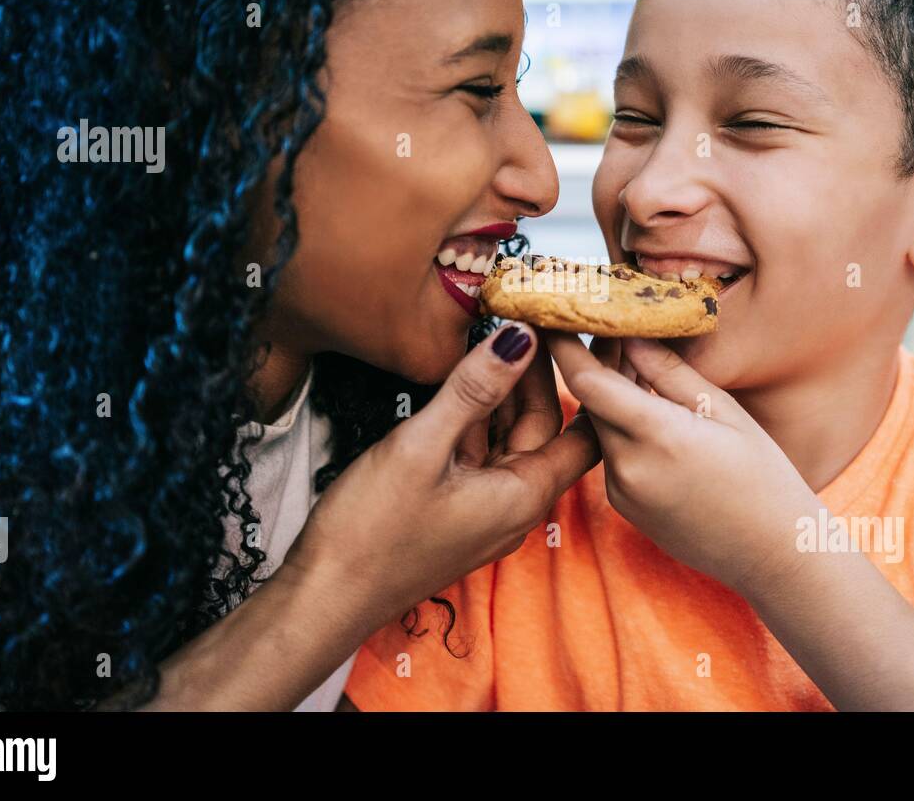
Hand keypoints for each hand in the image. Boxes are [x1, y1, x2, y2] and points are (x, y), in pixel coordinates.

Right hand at [286, 323, 599, 629]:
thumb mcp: (422, 446)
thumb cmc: (372, 534)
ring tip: (495, 336)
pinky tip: (461, 381)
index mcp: (525, 494)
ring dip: (502, 392)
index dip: (587, 382)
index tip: (572, 334)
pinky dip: (475, 415)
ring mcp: (486, 507)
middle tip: (525, 317)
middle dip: (535, 375)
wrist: (326, 596)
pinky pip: (479, 451)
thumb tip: (518, 338)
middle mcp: (515, 504)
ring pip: (509, 437)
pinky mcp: (457, 507)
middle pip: (544, 428)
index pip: (584, 432)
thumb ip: (473, 389)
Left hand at [546, 332, 816, 595]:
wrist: (773, 556)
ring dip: (611, 399)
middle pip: (592, 402)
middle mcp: (628, 466)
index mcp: (657, 435)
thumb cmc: (764, 477)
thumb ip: (670, 372)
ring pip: (600, 429)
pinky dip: (622, 431)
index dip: (564, 346)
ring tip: (634, 365)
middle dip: (595, 366)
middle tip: (606, 328)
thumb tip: (630, 336)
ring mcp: (622, 492)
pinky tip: (650, 417)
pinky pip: (612, 457)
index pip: (588, 382)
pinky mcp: (623, 508)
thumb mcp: (724, 411)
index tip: (552, 314)